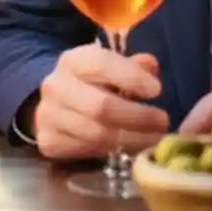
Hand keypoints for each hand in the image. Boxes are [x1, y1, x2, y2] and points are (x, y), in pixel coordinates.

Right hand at [30, 44, 170, 159]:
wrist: (54, 104)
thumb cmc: (92, 82)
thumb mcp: (110, 66)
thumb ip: (132, 66)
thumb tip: (150, 66)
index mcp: (73, 60)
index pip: (101, 64)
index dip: (132, 77)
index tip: (157, 90)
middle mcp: (55, 86)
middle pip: (101, 106)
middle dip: (138, 117)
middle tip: (163, 121)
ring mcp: (48, 116)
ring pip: (96, 134)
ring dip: (132, 138)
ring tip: (154, 137)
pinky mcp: (49, 142)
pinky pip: (87, 150)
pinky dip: (114, 150)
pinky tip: (131, 146)